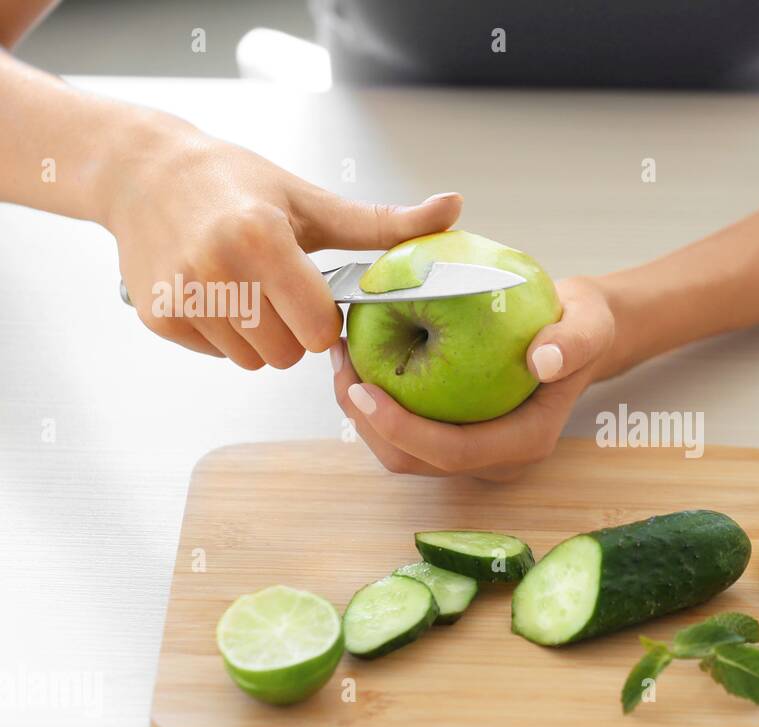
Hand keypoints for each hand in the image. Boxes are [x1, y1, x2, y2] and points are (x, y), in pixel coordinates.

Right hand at [108, 123, 461, 368]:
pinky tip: (215, 292)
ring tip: (248, 287)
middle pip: (288, 354)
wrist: (145, 174)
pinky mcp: (159, 318)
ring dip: (262, 336)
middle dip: (295, 331)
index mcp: (259, 239)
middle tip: (280, 288)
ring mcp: (181, 298)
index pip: (319, 330)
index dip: (326, 317)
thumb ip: (384, 223)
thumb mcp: (313, 202)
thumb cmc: (239, 186)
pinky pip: (220, 356)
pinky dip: (225, 334)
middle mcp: (213, 269)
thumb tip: (454, 208)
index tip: (316, 290)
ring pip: (255, 362)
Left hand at [332, 276, 616, 480]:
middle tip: (338, 367)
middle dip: (366, 424)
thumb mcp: (590, 323)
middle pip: (415, 462)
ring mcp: (473, 451)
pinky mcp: (455, 435)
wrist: (577, 333)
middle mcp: (495, 458)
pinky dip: (374, 404)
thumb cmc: (582, 326)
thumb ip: (573, 342)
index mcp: (525, 441)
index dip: (402, 429)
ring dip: (361, 415)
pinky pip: (404, 433)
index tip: (362, 388)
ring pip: (401, 453)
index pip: (453, 451)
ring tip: (340, 359)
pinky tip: (358, 360)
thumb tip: (542, 361)